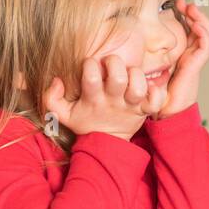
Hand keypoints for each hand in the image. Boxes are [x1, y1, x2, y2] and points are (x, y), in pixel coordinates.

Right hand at [43, 53, 167, 139]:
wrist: (106, 145)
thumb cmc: (86, 121)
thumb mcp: (63, 114)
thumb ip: (52, 98)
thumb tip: (57, 81)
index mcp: (93, 99)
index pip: (90, 75)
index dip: (89, 64)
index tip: (90, 65)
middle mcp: (113, 101)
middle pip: (119, 77)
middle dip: (115, 63)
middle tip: (111, 65)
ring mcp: (131, 106)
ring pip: (139, 86)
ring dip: (136, 75)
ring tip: (129, 75)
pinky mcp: (145, 110)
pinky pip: (157, 100)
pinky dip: (156, 92)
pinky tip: (148, 88)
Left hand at [152, 0, 208, 118]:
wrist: (164, 110)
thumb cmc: (155, 92)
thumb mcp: (146, 67)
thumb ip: (142, 55)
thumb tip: (126, 40)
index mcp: (181, 54)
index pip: (189, 30)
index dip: (186, 16)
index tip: (176, 5)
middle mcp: (190, 54)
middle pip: (200, 28)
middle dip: (194, 13)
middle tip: (184, 2)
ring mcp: (195, 59)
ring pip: (206, 34)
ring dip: (201, 19)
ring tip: (191, 9)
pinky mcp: (196, 64)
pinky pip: (206, 46)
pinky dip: (203, 34)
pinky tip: (196, 25)